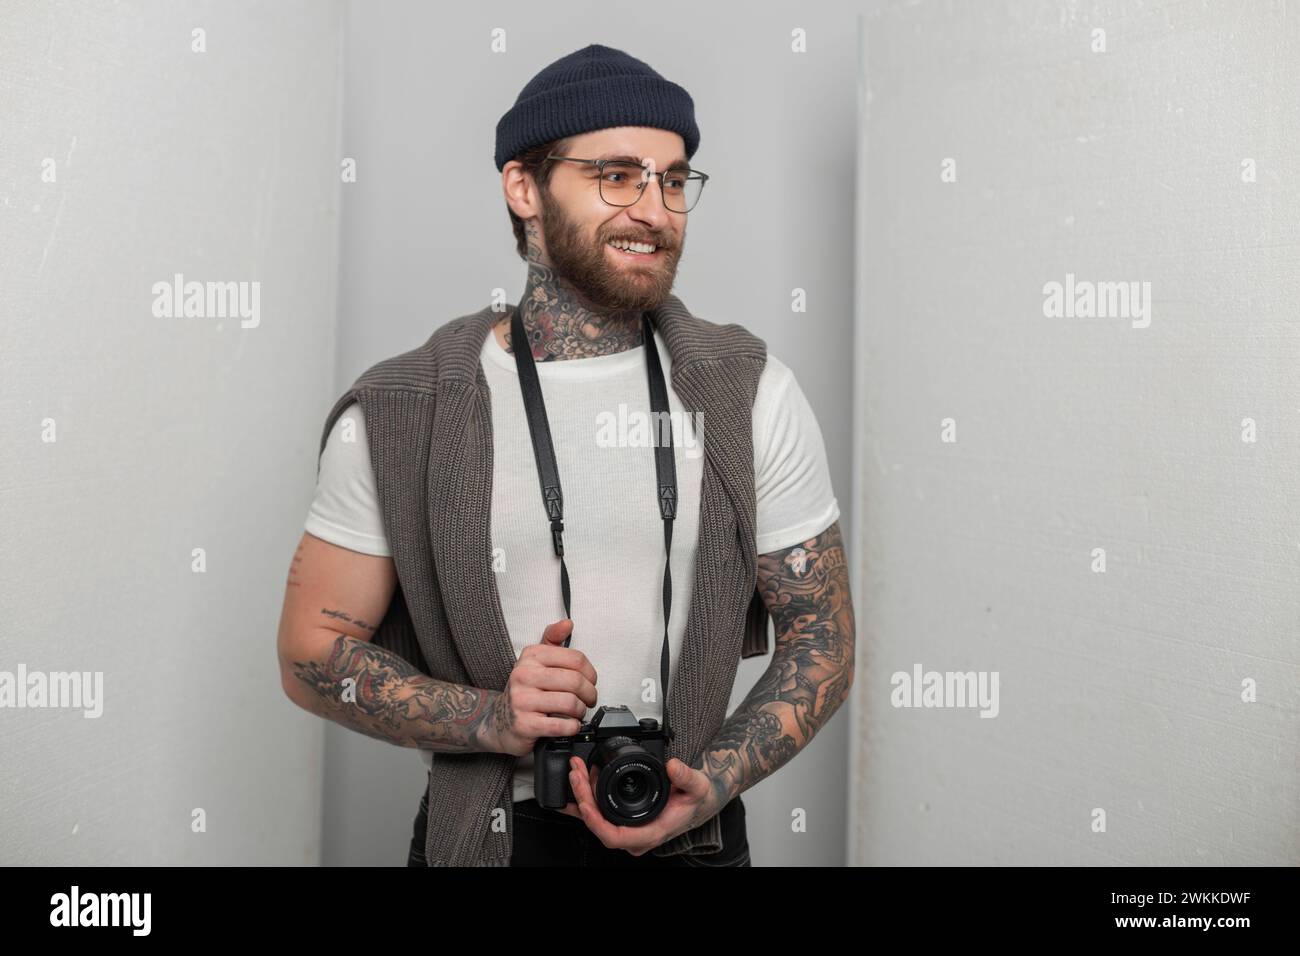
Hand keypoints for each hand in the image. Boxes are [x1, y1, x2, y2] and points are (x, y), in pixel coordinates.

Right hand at [483, 618, 597, 757]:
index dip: (590, 672)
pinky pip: (561, 725)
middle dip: (589, 693)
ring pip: (570, 703)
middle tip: (588, 699)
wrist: (500, 721)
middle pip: (575, 681)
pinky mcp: (525, 724)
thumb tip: (567, 623)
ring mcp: (522, 700)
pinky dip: (572, 726)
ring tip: (577, 712)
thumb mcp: (536, 661)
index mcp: (531, 656)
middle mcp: (524, 675)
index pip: (575, 659)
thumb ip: (553, 640)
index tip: (590, 681)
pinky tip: (570, 724)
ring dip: (580, 711)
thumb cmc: (525, 690)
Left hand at [555, 755, 726, 856]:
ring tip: (575, 771)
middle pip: (598, 825)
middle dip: (583, 798)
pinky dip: (583, 800)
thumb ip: (686, 777)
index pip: (615, 837)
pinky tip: (573, 785)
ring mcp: (626, 829)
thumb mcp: (697, 787)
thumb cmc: (693, 801)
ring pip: (595, 819)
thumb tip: (673, 766)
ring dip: (581, 795)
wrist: (694, 804)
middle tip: (577, 773)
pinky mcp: (621, 819)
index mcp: (651, 832)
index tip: (584, 803)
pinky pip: (597, 814)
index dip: (595, 822)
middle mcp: (634, 836)